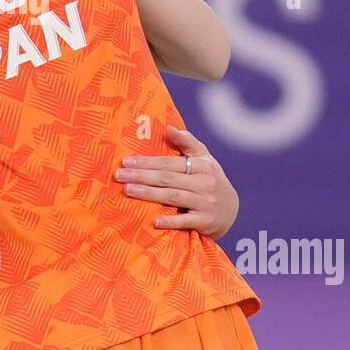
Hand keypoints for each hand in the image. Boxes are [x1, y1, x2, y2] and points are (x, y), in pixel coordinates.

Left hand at [115, 125, 239, 237]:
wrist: (231, 210)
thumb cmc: (210, 179)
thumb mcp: (204, 158)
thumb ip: (187, 142)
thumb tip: (169, 128)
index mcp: (202, 165)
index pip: (169, 163)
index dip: (147, 161)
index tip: (126, 161)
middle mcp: (204, 183)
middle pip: (167, 178)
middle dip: (141, 176)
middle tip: (119, 175)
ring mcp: (205, 202)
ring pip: (172, 197)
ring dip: (149, 194)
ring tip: (128, 191)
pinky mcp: (205, 221)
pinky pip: (185, 221)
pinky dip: (171, 221)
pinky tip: (155, 221)